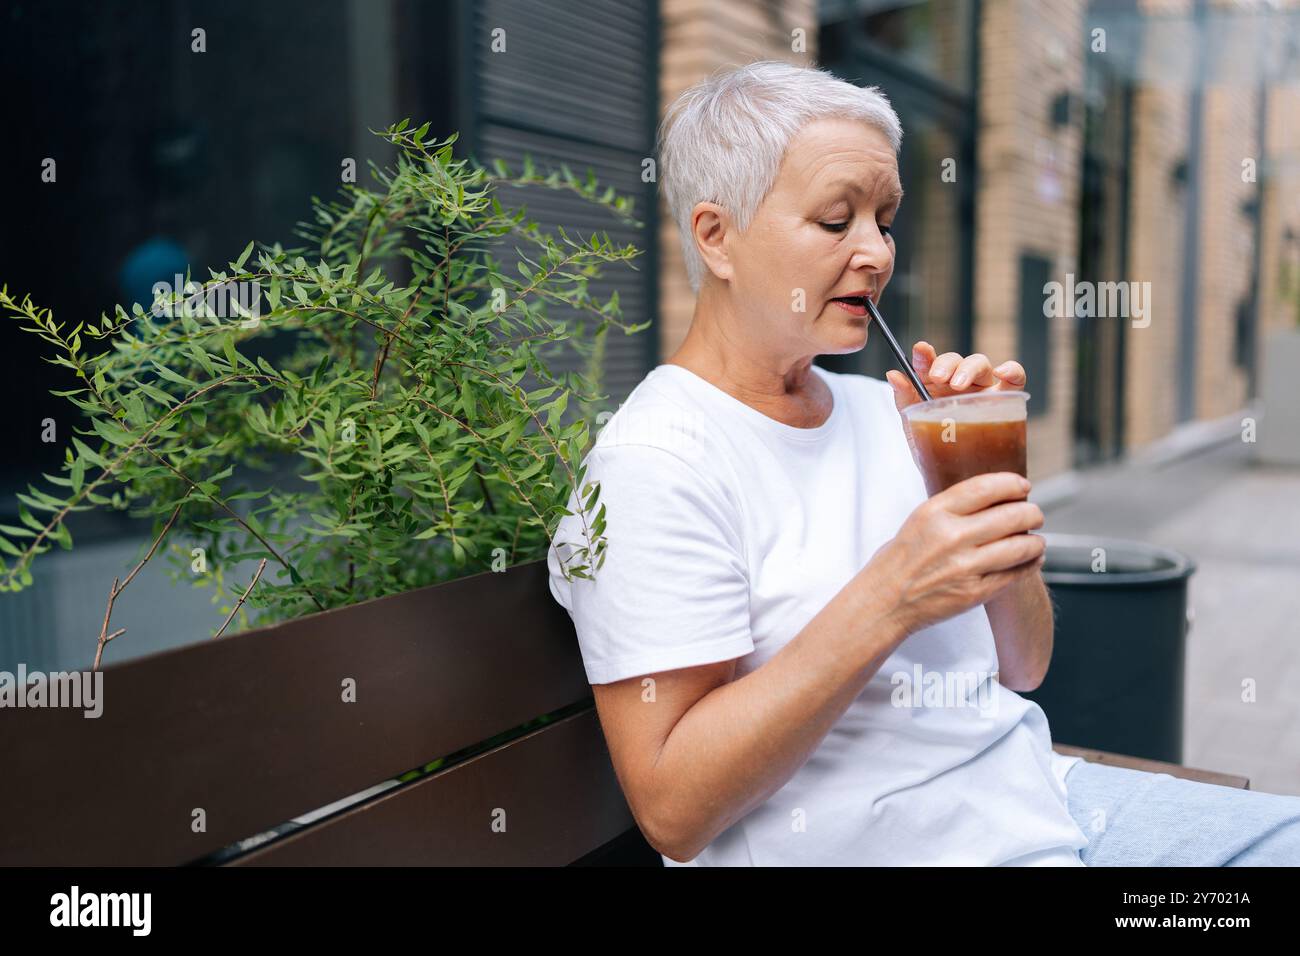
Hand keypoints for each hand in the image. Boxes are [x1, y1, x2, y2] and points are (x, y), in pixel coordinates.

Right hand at [861, 472, 1045, 636]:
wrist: (884, 602)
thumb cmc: (899, 561)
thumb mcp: (918, 521)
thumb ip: (952, 509)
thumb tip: (993, 498)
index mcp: (935, 513)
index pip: (986, 488)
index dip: (1012, 484)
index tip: (1023, 486)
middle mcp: (951, 536)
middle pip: (1011, 516)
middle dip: (1031, 513)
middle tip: (1034, 514)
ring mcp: (965, 566)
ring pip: (1020, 546)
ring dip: (1036, 541)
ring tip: (1037, 540)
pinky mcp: (975, 592)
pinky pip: (1015, 574)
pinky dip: (1030, 565)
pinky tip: (1032, 560)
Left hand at [885, 341, 1026, 455]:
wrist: (956, 481)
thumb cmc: (936, 452)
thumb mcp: (914, 428)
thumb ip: (904, 400)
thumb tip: (893, 375)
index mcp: (935, 388)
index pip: (931, 363)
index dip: (925, 355)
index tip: (920, 351)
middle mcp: (959, 385)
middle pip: (956, 361)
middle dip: (946, 364)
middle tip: (936, 377)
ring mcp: (983, 391)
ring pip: (981, 365)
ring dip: (969, 369)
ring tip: (958, 385)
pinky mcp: (1006, 400)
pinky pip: (1015, 379)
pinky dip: (1012, 370)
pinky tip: (1002, 372)